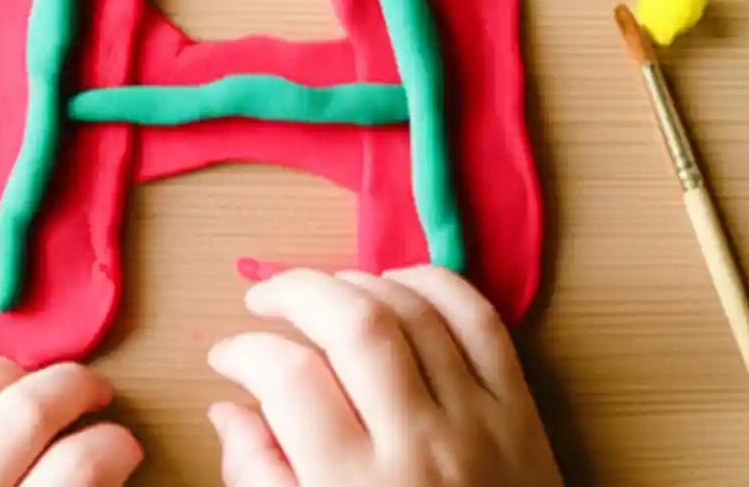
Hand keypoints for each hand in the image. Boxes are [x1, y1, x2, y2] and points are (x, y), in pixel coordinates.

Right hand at [206, 267, 561, 486]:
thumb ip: (261, 480)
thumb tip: (229, 409)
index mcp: (354, 484)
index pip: (290, 378)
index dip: (245, 351)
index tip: (228, 356)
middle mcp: (417, 443)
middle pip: (355, 322)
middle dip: (295, 291)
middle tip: (263, 300)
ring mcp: (477, 420)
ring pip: (414, 310)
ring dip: (357, 281)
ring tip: (323, 295)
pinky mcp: (520, 412)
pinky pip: (481, 322)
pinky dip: (436, 285)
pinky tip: (398, 285)